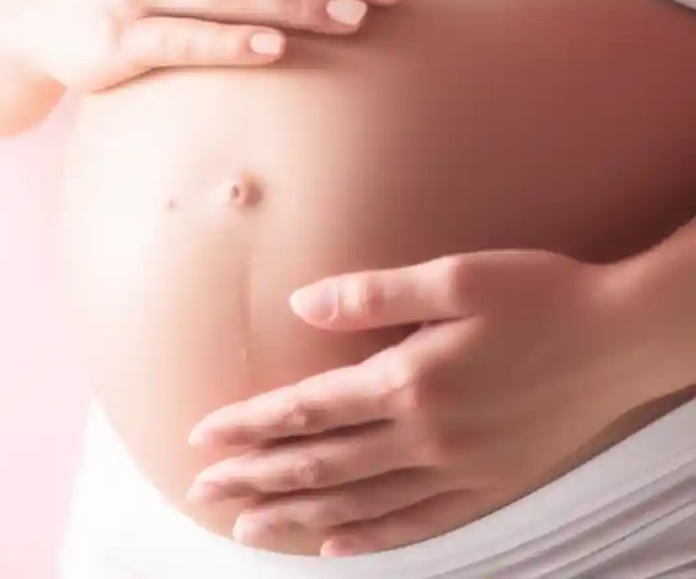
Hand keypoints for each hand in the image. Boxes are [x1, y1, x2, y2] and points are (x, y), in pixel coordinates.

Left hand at [183, 249, 658, 556]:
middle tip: (200, 490)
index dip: (249, 425)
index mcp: (408, 380)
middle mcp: (425, 435)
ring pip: (358, 504)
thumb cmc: (540, 294)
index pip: (305, 411)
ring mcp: (458, 469)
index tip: (202, 436)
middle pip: (319, 466)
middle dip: (254, 477)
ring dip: (296, 517)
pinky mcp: (489, 485)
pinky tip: (335, 547)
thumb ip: (371, 294)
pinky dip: (372, 538)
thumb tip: (300, 305)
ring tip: (246, 528)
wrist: (624, 337)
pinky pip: (419, 524)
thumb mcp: (455, 277)